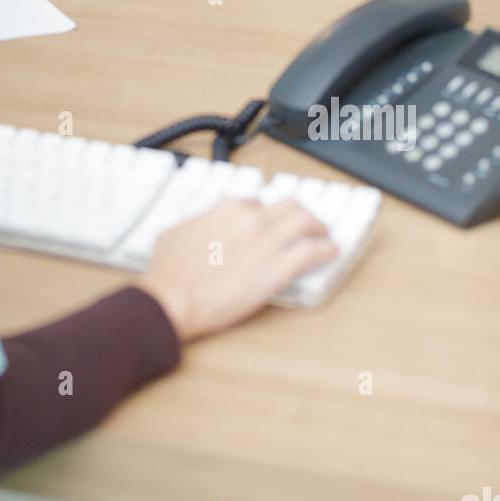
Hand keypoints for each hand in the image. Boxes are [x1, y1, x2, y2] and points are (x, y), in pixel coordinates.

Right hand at [139, 198, 337, 342]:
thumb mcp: (174, 232)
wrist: (172, 298)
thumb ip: (196, 222)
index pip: (257, 203)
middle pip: (289, 206)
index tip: (270, 222)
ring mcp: (266, 242)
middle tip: (309, 224)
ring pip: (307, 223)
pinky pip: (312, 253)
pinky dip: (326, 250)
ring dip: (319, 228)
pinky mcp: (276, 270)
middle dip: (302, 214)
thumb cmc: (168, 272)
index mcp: (226, 209)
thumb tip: (200, 224)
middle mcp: (250, 219)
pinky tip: (330, 253)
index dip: (267, 214)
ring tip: (325, 237)